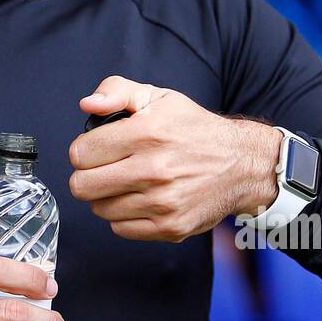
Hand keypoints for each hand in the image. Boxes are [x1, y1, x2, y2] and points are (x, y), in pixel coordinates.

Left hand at [68, 75, 279, 241]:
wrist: (240, 163)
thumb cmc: (193, 129)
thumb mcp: (158, 97)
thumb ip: (116, 91)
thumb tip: (88, 104)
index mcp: (147, 133)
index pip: (80, 154)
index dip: (84, 150)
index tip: (98, 149)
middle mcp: (154, 170)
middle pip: (82, 186)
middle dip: (87, 176)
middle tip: (104, 169)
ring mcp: (163, 203)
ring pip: (100, 209)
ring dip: (107, 197)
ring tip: (126, 182)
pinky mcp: (171, 227)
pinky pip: (121, 229)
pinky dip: (124, 216)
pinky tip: (139, 199)